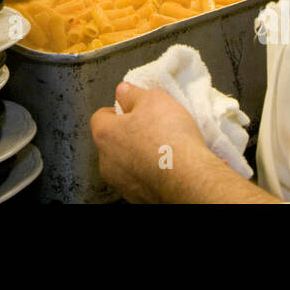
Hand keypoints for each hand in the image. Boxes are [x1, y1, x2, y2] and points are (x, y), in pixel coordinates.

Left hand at [91, 82, 216, 202]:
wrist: (189, 180)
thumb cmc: (169, 138)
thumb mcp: (154, 100)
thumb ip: (133, 94)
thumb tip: (123, 91)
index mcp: (105, 135)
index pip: (100, 117)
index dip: (118, 110)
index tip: (134, 110)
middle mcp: (107, 162)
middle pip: (112, 141)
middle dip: (129, 134)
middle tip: (151, 127)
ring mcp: (121, 183)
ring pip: (125, 163)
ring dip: (138, 155)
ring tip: (163, 148)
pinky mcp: (137, 198)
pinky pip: (139, 179)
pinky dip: (149, 173)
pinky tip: (167, 167)